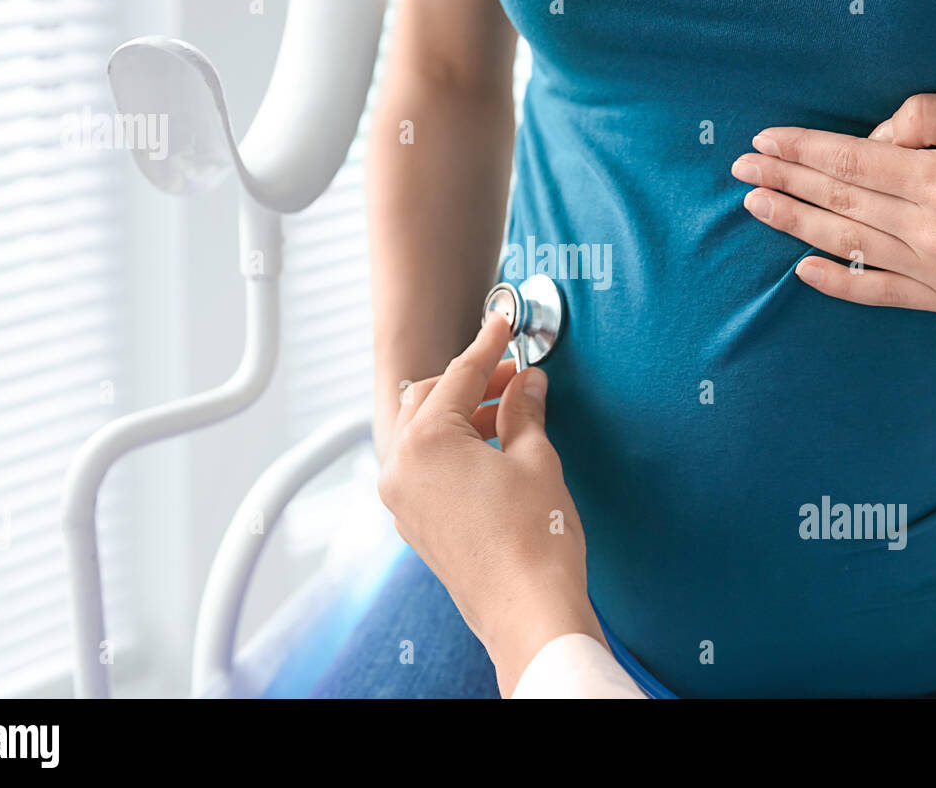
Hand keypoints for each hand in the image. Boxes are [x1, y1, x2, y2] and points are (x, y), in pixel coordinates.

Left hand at [377, 312, 603, 695]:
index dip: (490, 345)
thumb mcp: (535, 459)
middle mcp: (400, 469)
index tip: (505, 321)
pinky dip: (455, 448)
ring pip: (425, 434)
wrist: (529, 613)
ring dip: (464, 416)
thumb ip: (525, 411)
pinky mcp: (416, 525)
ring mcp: (403, 501)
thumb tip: (527, 383)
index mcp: (424, 444)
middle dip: (474, 382)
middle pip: (431, 399)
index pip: (460, 376)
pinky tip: (495, 449)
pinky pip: (427, 467)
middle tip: (517, 375)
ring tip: (514, 413)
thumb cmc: (534, 541)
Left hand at [731, 91, 935, 312]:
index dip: (801, 150)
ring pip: (850, 245)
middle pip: (840, 202)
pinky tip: (800, 266)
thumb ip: (923, 116)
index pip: (851, 161)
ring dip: (795, 224)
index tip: (763, 141)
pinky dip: (837, 281)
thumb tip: (865, 140)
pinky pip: (879, 293)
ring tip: (755, 205)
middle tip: (740, 170)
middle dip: (784, 183)